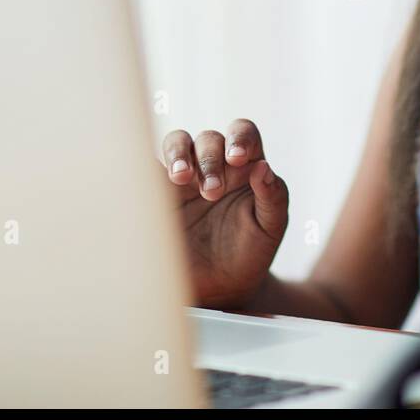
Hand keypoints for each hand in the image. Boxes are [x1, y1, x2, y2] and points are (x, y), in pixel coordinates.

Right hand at [160, 118, 288, 309]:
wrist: (221, 286)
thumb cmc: (251, 251)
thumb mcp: (270, 227)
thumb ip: (273, 196)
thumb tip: (263, 167)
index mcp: (245, 165)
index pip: (244, 133)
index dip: (239, 137)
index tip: (237, 159)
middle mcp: (214, 163)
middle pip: (208, 138)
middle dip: (210, 159)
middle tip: (211, 192)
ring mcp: (184, 176)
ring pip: (176, 142)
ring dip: (178, 153)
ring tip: (181, 178)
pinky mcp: (158, 192)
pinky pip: (147, 170)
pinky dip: (145, 166)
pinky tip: (149, 181)